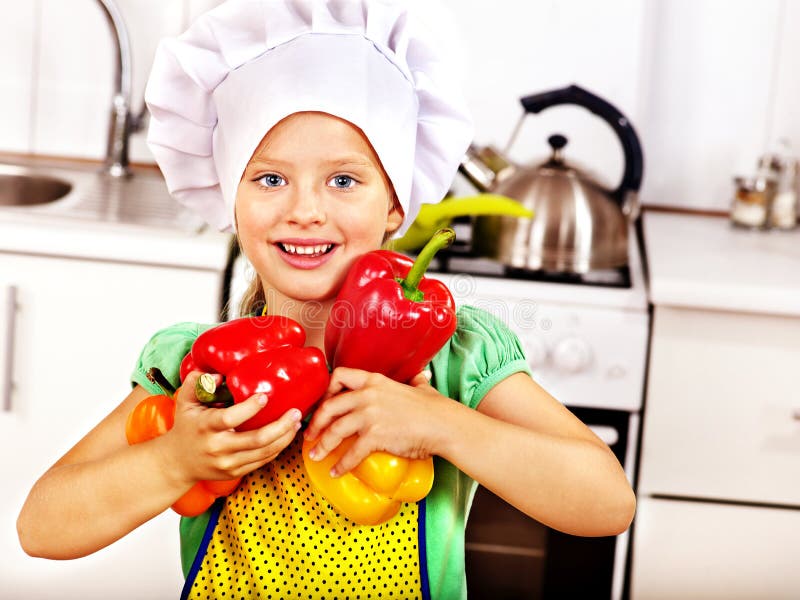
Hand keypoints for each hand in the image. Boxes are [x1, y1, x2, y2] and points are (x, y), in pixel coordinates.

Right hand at [159, 371, 302, 485]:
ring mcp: (228, 463)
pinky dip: (278, 448)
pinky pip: (262, 461)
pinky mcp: (235, 472)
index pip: (231, 418)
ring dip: (285, 437)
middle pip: (257, 439)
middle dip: (281, 426)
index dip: (250, 408)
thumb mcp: (185, 401)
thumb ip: (197, 382)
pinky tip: (287, 436)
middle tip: (295, 412)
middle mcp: (218, 447)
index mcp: (206, 426)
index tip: (265, 396)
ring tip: (296, 422)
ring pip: (264, 452)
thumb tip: (221, 374)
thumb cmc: (186, 426)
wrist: (177, 463)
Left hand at [302, 367, 445, 476]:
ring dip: (322, 446)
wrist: (443, 424)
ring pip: (335, 430)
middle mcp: (367, 394)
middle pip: (329, 406)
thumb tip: (420, 378)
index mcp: (374, 380)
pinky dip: (341, 465)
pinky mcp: (375, 435)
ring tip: (315, 457)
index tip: (321, 405)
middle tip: (310, 436)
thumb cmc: (433, 408)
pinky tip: (336, 472)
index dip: (325, 391)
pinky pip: (351, 452)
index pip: (338, 376)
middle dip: (316, 423)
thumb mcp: (419, 387)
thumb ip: (414, 382)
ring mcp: (370, 415)